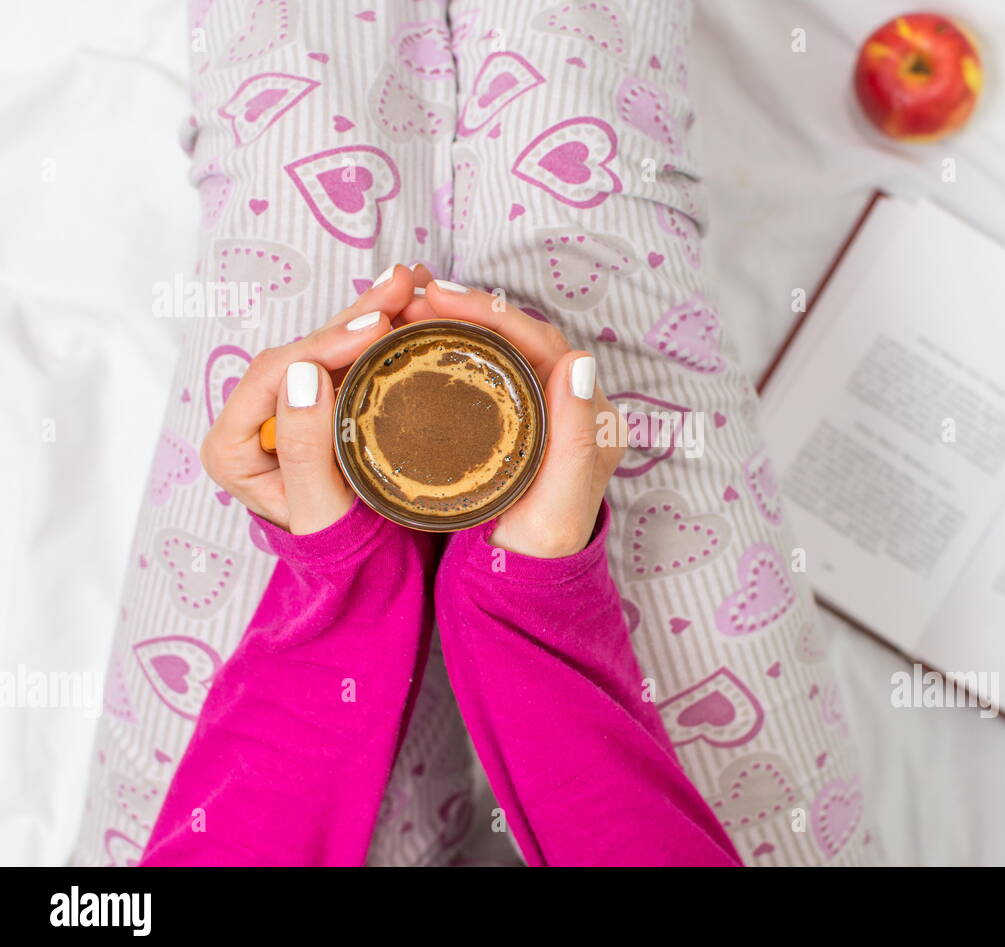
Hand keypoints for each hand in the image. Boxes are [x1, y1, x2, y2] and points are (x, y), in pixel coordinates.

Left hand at [201, 267, 420, 532]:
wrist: (363, 569)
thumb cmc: (342, 548)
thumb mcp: (322, 513)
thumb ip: (307, 450)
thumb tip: (306, 375)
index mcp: (233, 447)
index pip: (273, 378)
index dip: (323, 347)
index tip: (375, 328)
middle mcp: (251, 420)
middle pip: (299, 353)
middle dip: (351, 318)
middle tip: (400, 287)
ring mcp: (285, 409)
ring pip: (321, 348)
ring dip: (366, 313)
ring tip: (408, 281)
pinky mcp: (315, 404)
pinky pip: (341, 359)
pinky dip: (373, 329)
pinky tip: (403, 303)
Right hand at [405, 281, 625, 557]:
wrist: (521, 589)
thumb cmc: (537, 553)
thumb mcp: (558, 506)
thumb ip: (575, 439)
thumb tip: (580, 360)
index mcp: (591, 418)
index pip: (545, 345)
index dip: (494, 315)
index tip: (440, 298)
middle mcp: (573, 408)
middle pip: (522, 340)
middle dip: (470, 310)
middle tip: (414, 296)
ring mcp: (543, 414)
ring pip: (502, 352)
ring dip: (460, 325)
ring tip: (410, 309)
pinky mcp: (515, 425)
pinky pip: (488, 372)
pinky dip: (456, 350)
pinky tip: (422, 342)